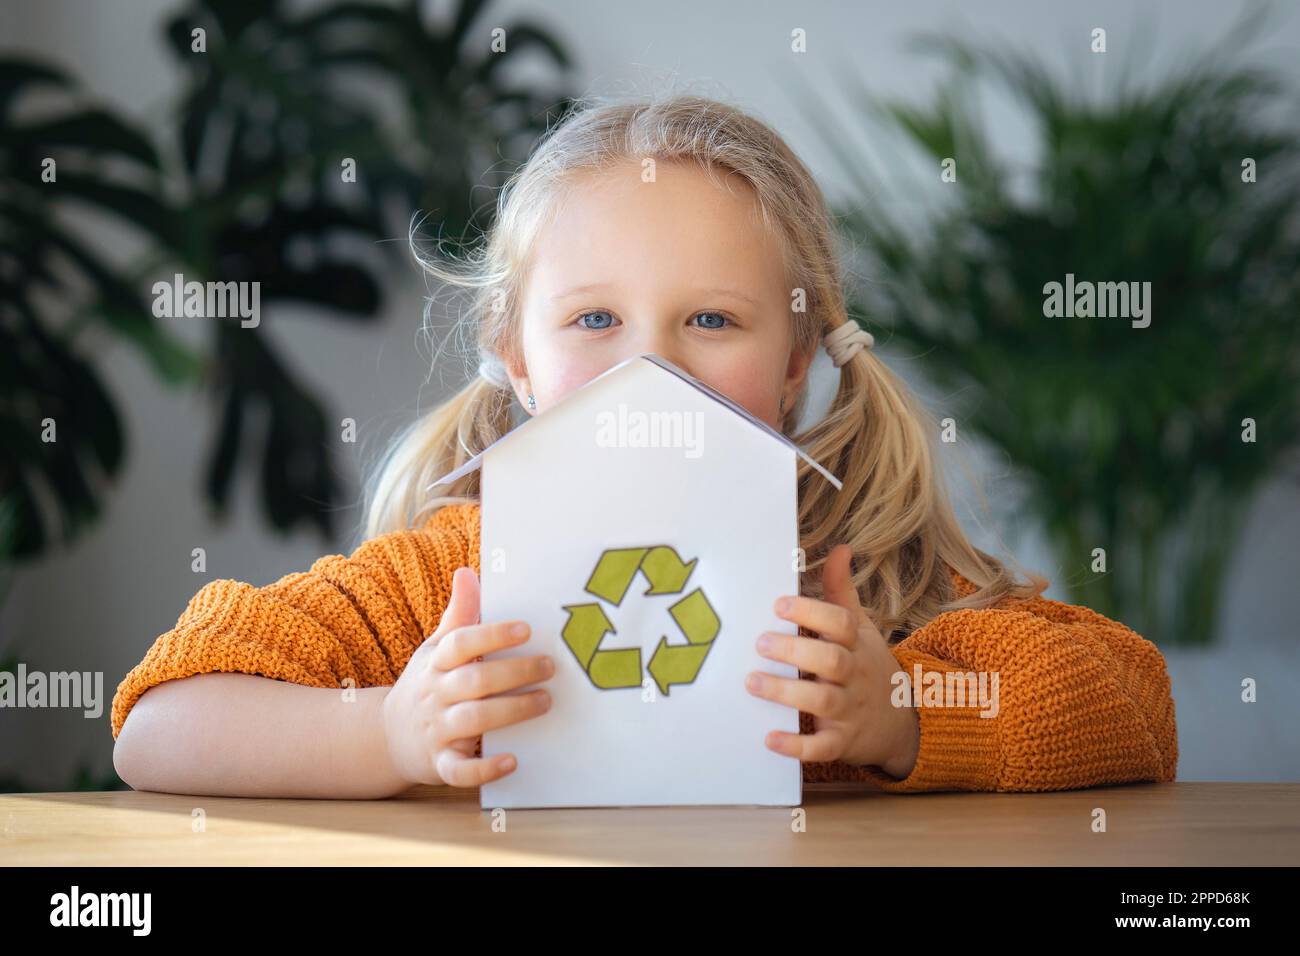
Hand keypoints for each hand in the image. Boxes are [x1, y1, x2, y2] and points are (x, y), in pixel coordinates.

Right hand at [381, 566, 554, 786]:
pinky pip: (459, 770)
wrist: (387, 737)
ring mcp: (436, 730)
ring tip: (545, 702)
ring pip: (473, 720)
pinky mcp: (439, 763)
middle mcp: (435, 694)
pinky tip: (511, 761)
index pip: (460, 643)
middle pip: (473, 681)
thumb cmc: (426, 684)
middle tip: (550, 666)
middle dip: (514, 673)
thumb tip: (467, 572)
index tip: (527, 629)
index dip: (492, 634)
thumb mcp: (434, 649)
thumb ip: (457, 616)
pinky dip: (484, 768)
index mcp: (436, 662)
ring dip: (511, 712)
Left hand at [745, 544, 919, 777]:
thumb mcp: (862, 629)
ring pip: (822, 700)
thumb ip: (842, 593)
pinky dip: (797, 746)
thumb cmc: (867, 666)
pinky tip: (769, 739)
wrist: (903, 723)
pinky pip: (822, 748)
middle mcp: (854, 675)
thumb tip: (839, 548)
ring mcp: (849, 710)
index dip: (812, 612)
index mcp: (857, 644)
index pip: (841, 623)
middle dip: (795, 650)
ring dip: (786, 692)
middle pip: (831, 659)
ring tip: (752, 682)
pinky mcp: (842, 742)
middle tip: (760, 641)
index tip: (780, 603)